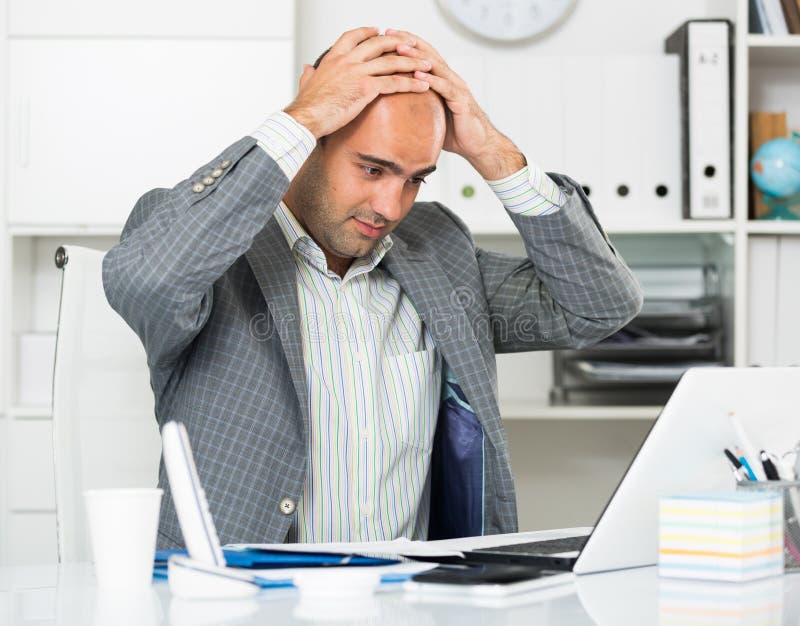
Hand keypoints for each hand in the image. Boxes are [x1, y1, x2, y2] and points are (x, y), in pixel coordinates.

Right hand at [284, 27, 432, 138]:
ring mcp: (357, 72)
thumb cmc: (306, 106)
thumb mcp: (306, 84)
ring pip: (392, 61)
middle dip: (399, 42)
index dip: (369, 33)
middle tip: (413, 45)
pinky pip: (394, 82)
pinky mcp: (366, 88)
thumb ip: (309, 74)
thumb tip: (307, 68)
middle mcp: (347, 60)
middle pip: (379, 43)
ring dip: (413, 62)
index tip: (380, 32)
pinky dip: (411, 83)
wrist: (306, 118)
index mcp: (334, 58)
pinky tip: (423, 86)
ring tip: (428, 65)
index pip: (354, 36)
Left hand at [388, 29, 525, 179]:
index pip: (422, 55)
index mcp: (442, 79)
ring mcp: (457, 88)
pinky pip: (445, 87)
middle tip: (389, 33)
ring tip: (400, 49)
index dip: (406, 43)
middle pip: (427, 54)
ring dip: (417, 56)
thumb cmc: (454, 131)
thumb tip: (389, 112)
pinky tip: (418, 75)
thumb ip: (414, 108)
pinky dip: (432, 80)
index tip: (386, 35)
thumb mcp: (430, 116)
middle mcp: (450, 78)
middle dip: (408, 42)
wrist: (477, 145)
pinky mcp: (461, 101)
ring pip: (436, 66)